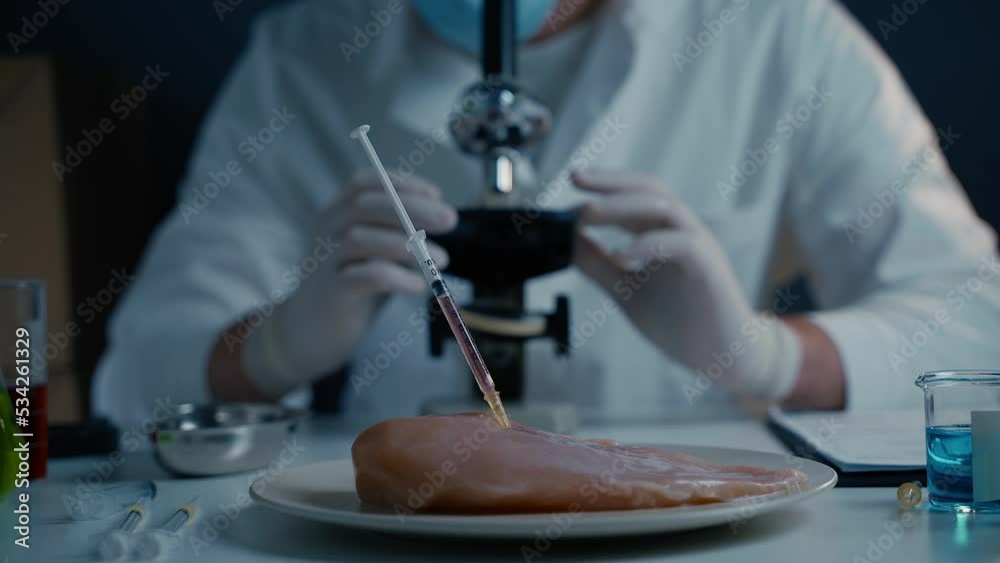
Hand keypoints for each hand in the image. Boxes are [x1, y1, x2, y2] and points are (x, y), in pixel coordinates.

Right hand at [241, 170, 457, 396]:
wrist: (311, 332)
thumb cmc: (352, 288)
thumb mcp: (376, 254)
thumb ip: (398, 234)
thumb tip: (439, 217)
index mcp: (335, 214)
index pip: (363, 183)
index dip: (401, 183)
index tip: (435, 195)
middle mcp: (325, 231)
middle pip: (366, 206)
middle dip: (414, 208)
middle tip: (450, 220)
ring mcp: (324, 261)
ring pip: (362, 239)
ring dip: (409, 246)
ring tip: (441, 259)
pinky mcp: (332, 292)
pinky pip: (365, 277)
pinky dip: (398, 277)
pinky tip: (417, 285)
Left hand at [571, 169, 802, 400]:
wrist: (720, 356)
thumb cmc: (679, 321)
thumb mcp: (625, 289)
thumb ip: (597, 264)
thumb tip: (565, 241)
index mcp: (662, 233)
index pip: (633, 196)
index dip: (602, 187)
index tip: (568, 187)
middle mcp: (681, 232)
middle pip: (649, 190)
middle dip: (610, 182)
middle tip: (574, 178)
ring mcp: (698, 247)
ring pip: (665, 208)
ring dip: (623, 207)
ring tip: (588, 215)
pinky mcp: (709, 269)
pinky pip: (683, 244)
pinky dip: (649, 245)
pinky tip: (621, 256)